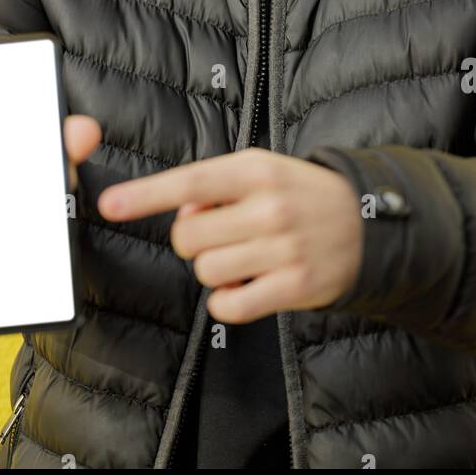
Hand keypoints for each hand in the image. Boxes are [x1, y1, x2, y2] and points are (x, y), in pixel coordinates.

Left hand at [96, 148, 363, 321]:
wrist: (365, 221)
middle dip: (192, 239)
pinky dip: (227, 300)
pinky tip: (245, 284)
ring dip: (213, 269)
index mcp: (256, 170)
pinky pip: (230, 305)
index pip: (190, 181)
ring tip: (242, 256)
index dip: (146, 195)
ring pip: (205, 271)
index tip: (110, 204)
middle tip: (220, 233)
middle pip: (188, 236)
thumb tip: (181, 209)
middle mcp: (269, 207)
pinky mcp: (295, 286)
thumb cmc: (298, 193)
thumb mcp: (261, 169)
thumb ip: (216, 185)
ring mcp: (283, 249)